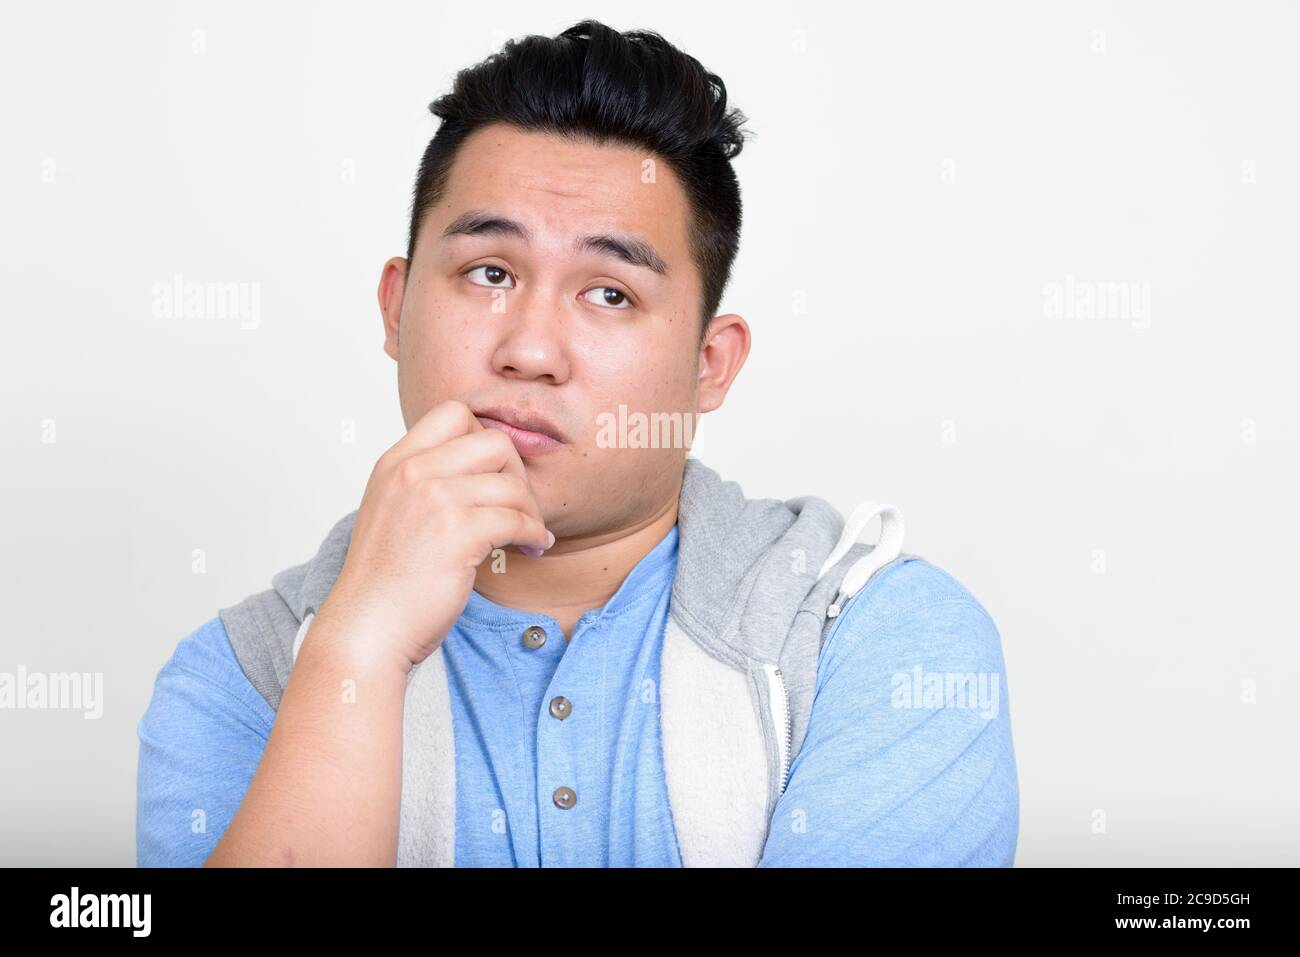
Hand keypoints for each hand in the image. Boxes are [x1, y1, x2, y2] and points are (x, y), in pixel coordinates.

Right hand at [315, 399, 553, 671]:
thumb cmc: (386, 581)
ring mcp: (434, 499)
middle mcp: (413, 472)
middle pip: (494, 441)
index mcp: (396, 462)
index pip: (454, 413)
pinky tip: (533, 545)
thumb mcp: (394, 511)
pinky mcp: (457, 532)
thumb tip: (483, 471)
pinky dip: (534, 533)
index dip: (485, 438)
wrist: (368, 627)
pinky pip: (518, 518)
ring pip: (513, 484)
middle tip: (517, 506)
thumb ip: (425, 482)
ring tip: (529, 533)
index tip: (493, 474)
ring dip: (531, 510)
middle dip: (517, 473)